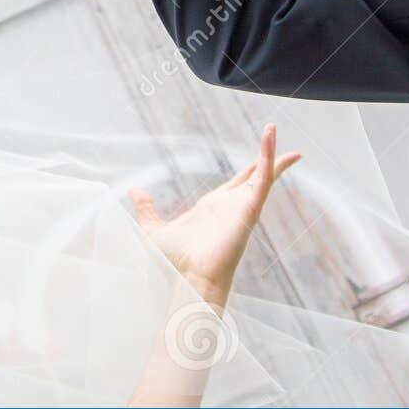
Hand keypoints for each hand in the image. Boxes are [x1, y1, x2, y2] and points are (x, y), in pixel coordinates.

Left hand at [130, 124, 300, 306]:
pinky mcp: (249, 209)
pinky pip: (263, 179)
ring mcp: (241, 207)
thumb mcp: (153, 230)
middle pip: (253, 175)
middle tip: (274, 136)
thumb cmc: (175, 265)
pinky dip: (269, 158)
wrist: (189, 280)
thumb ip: (147, 209)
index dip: (247, 168)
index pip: (235, 182)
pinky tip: (269, 138)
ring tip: (273, 127)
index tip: (256, 156)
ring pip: (262, 173)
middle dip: (266, 157)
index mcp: (212, 208)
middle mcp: (230, 206)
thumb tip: (135, 192)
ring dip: (270, 152)